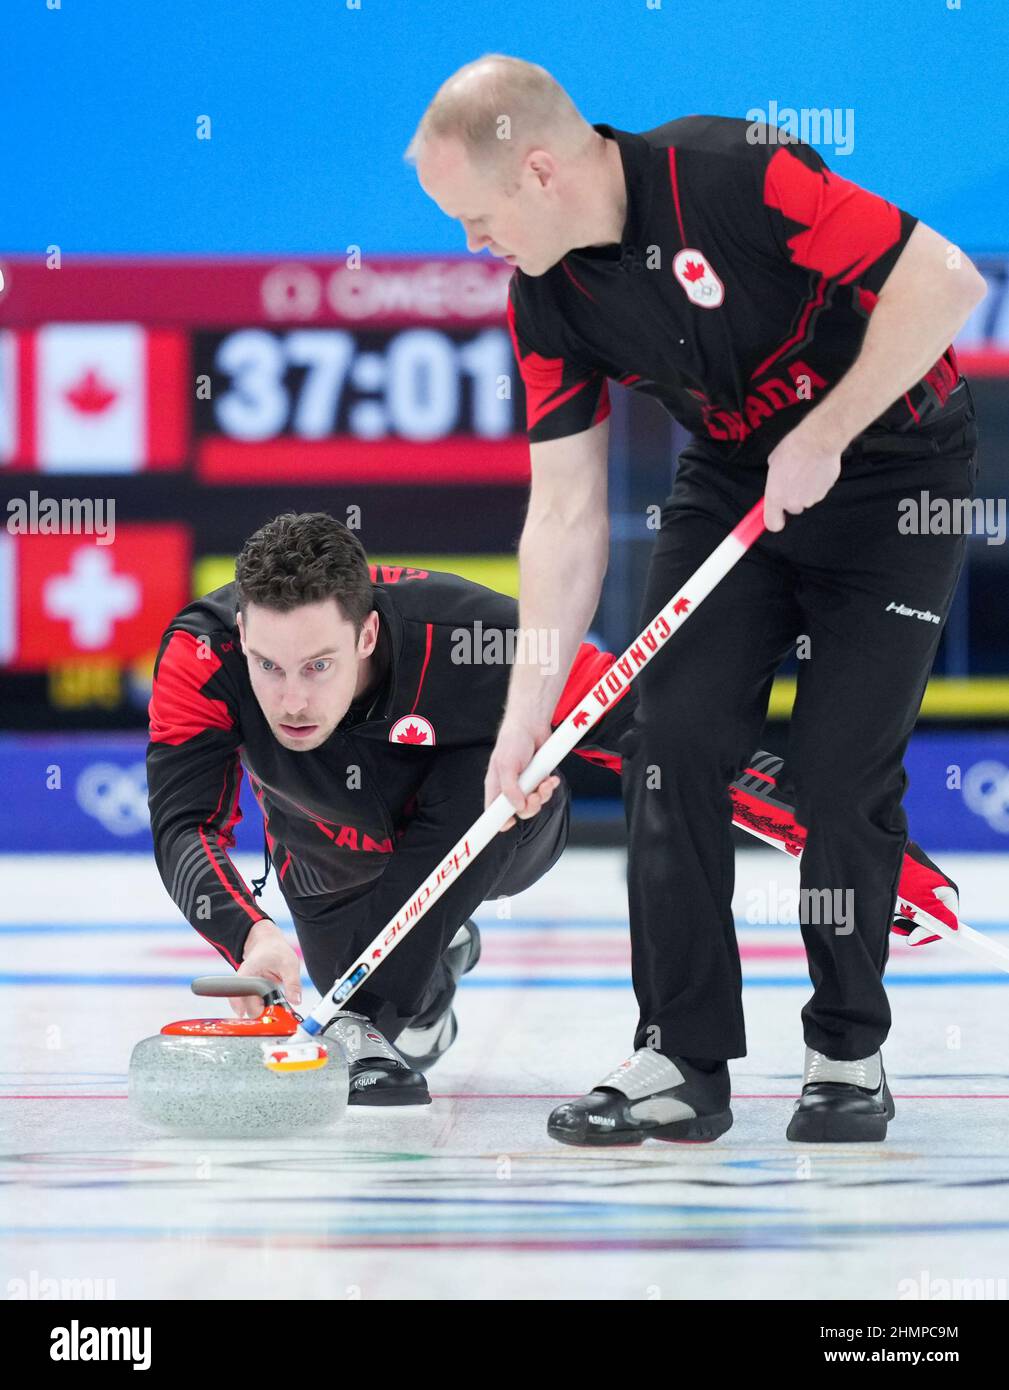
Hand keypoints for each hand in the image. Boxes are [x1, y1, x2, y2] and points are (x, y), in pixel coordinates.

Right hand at [231, 920, 302, 1015]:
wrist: (269, 944)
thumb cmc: (275, 950)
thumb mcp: (289, 964)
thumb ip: (292, 983)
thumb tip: (295, 1000)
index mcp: (248, 973)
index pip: (237, 992)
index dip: (237, 1004)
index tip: (243, 1014)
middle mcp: (245, 983)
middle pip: (246, 1005)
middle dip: (259, 1012)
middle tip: (275, 1012)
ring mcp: (248, 989)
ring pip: (251, 1008)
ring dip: (264, 1011)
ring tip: (276, 1007)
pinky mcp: (254, 994)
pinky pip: (257, 1006)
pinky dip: (266, 1008)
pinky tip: (275, 1006)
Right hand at [485, 716, 560, 831]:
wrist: (532, 725)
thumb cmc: (513, 741)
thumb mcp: (506, 765)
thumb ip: (510, 788)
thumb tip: (517, 807)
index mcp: (496, 785)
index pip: (493, 811)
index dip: (498, 821)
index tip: (507, 825)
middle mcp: (510, 787)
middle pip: (519, 811)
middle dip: (530, 807)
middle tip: (534, 796)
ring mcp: (525, 784)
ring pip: (535, 803)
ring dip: (543, 796)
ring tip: (545, 783)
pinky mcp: (538, 778)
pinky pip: (546, 792)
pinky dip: (550, 787)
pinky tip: (551, 778)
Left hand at [763, 424, 842, 531]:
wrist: (817, 441)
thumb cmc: (793, 448)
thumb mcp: (773, 463)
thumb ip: (774, 480)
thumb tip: (777, 481)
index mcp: (776, 496)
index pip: (773, 524)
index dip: (774, 520)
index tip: (775, 516)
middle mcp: (793, 502)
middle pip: (793, 508)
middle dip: (793, 497)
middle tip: (793, 479)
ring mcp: (811, 498)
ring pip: (807, 498)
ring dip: (806, 488)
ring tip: (805, 469)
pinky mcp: (825, 491)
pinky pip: (819, 490)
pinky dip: (818, 482)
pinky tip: (816, 468)